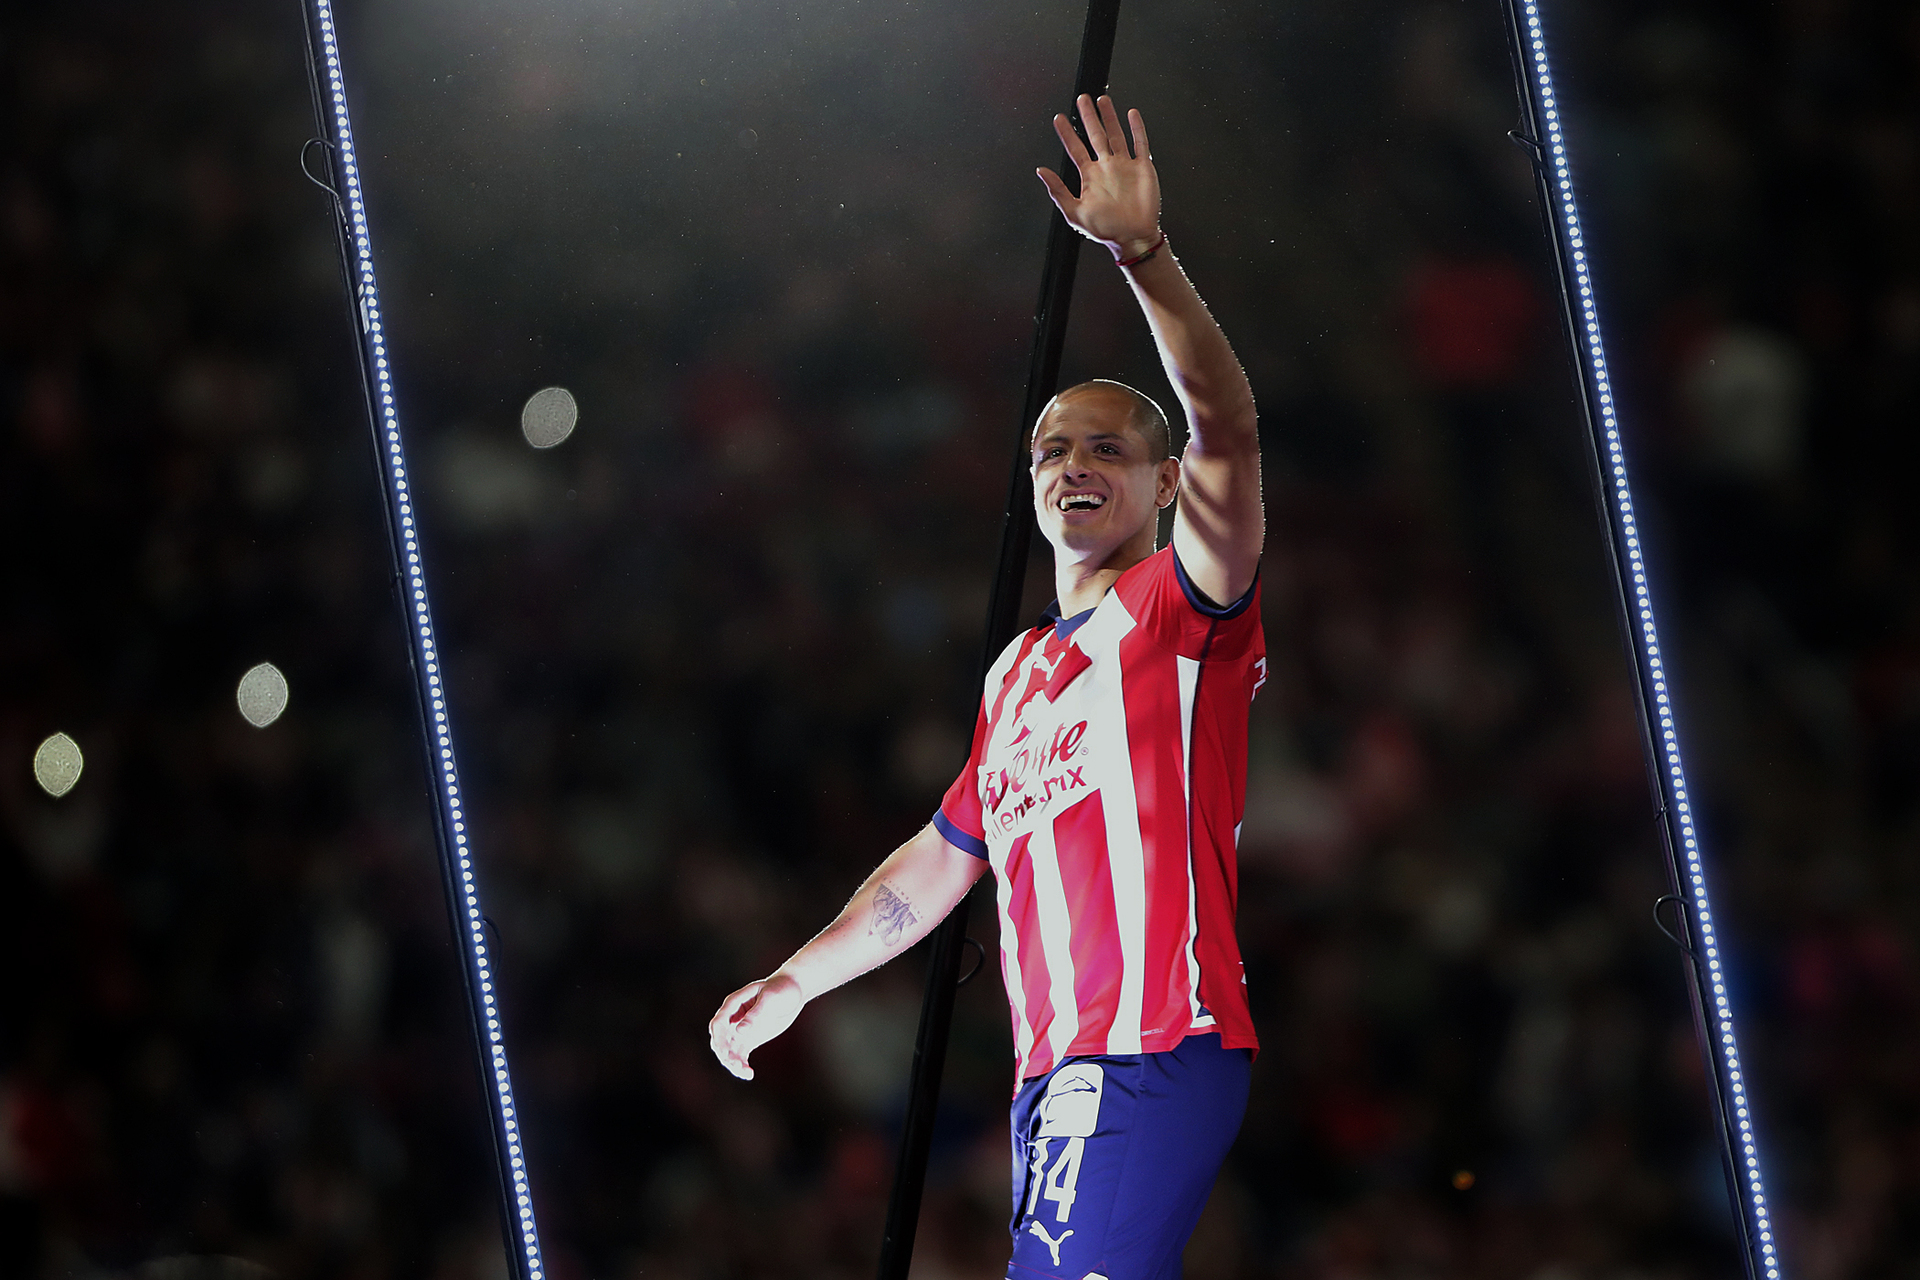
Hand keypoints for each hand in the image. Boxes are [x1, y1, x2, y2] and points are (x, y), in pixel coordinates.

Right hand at [708, 972, 803, 1080]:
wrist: (793, 991)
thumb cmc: (781, 989)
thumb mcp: (770, 999)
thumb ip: (755, 1014)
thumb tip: (740, 1031)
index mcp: (733, 1004)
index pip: (719, 1023)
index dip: (719, 1038)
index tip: (725, 1053)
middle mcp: (733, 1018)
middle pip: (720, 1039)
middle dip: (724, 1054)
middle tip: (736, 1065)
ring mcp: (740, 1029)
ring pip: (729, 1050)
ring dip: (733, 1063)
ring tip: (745, 1073)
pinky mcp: (749, 1039)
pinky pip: (740, 1055)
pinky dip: (742, 1065)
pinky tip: (749, 1074)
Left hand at [1036, 94, 1160, 260]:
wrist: (1133, 237)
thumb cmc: (1105, 229)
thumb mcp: (1075, 213)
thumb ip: (1057, 191)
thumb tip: (1041, 171)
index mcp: (1090, 177)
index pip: (1075, 149)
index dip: (1066, 133)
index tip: (1058, 118)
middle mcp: (1106, 168)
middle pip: (1095, 135)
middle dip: (1088, 116)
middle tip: (1081, 98)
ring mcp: (1125, 166)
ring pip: (1116, 134)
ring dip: (1109, 117)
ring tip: (1102, 99)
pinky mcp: (1143, 168)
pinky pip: (1140, 143)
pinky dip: (1137, 129)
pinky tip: (1131, 114)